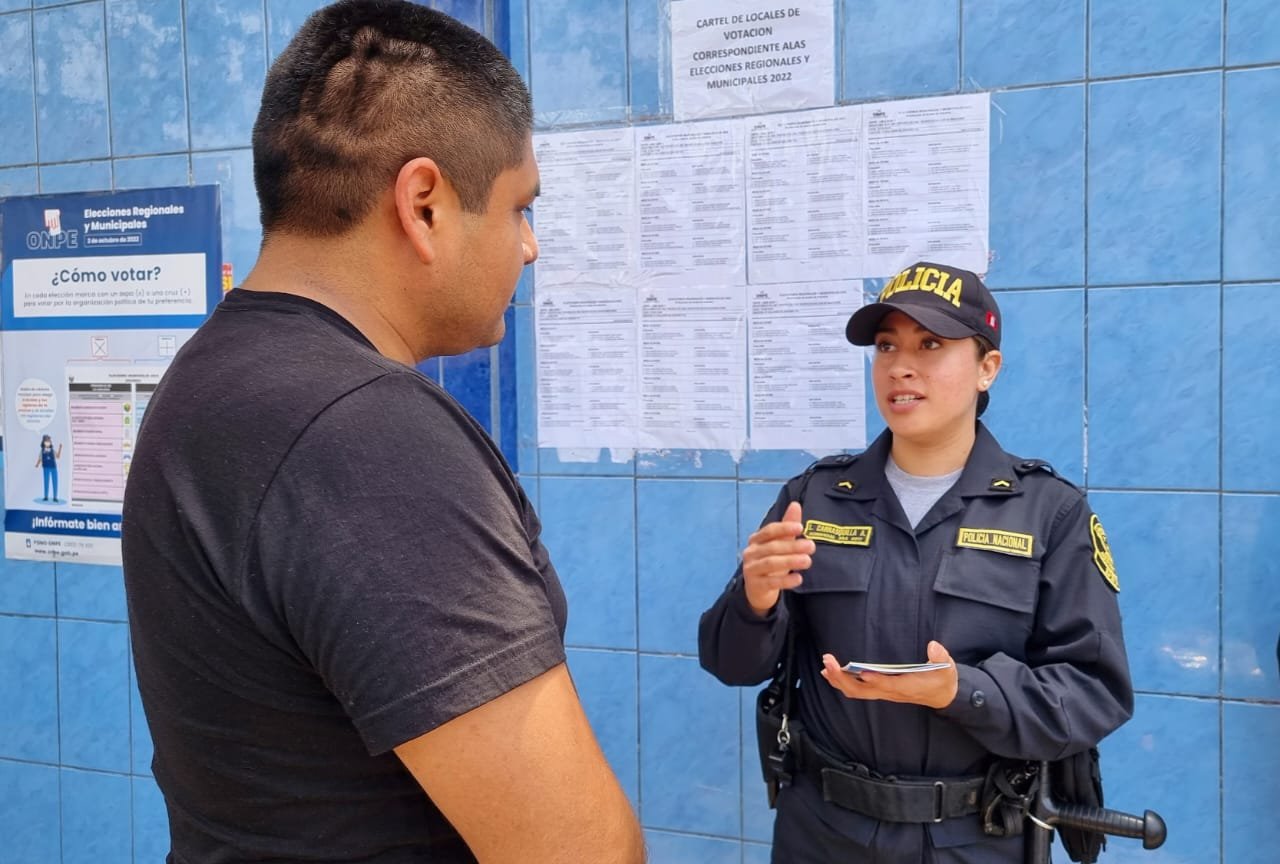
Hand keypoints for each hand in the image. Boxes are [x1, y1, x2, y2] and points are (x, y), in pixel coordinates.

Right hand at [741, 501, 813, 615]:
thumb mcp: (779, 544)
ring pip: (771, 563)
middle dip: (793, 546)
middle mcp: (751, 553)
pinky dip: (785, 581)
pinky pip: (771, 582)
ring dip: (790, 561)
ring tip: (807, 561)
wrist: (757, 589)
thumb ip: (787, 525)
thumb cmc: (770, 561)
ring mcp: (751, 569)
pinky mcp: (755, 585)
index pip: (769, 531)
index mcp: (756, 540)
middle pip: (772, 547)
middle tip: (811, 546)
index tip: (801, 527)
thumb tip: (795, 504)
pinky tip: (798, 578)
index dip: (784, 528)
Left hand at [818, 641, 958, 709]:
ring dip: (839, 680)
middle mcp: (892, 692)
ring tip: (826, 666)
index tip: (862, 672)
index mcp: (908, 687)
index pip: (889, 685)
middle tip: (829, 662)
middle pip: (862, 691)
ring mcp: (884, 693)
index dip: (875, 680)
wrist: (942, 696)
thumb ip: (940, 657)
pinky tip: (833, 672)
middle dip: (843, 678)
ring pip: (857, 692)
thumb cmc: (942, 680)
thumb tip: (933, 646)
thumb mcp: (947, 668)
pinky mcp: (880, 690)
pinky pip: (857, 690)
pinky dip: (843, 682)